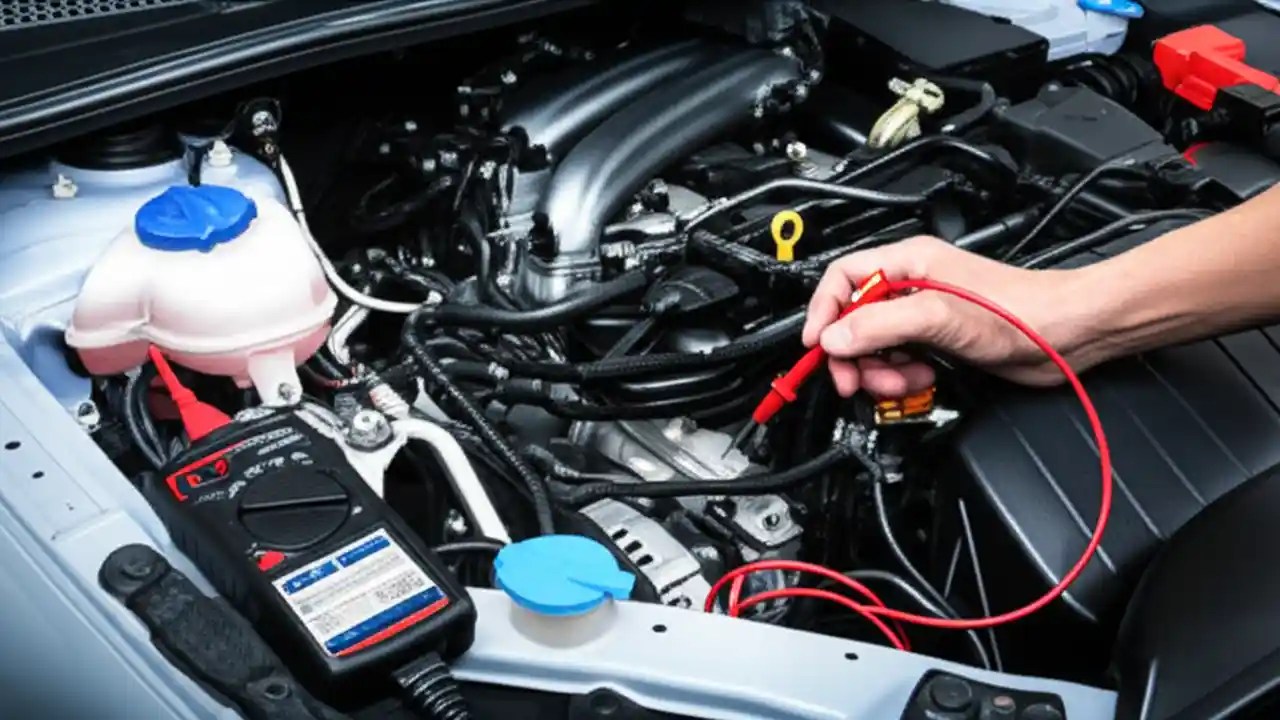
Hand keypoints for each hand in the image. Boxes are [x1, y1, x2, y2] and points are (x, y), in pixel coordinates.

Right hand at [803, 236, 1097, 397]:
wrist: (1067, 335)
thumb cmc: (1022, 312)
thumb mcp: (939, 317)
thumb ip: (881, 325)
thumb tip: (835, 337)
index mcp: (908, 263)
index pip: (843, 280)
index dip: (824, 312)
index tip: (818, 346)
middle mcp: (912, 285)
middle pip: (853, 319)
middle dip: (851, 353)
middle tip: (855, 380)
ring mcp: (924, 314)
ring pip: (874, 345)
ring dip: (879, 371)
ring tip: (900, 381)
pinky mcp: (937, 340)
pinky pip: (898, 361)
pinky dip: (901, 377)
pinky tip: (921, 378)